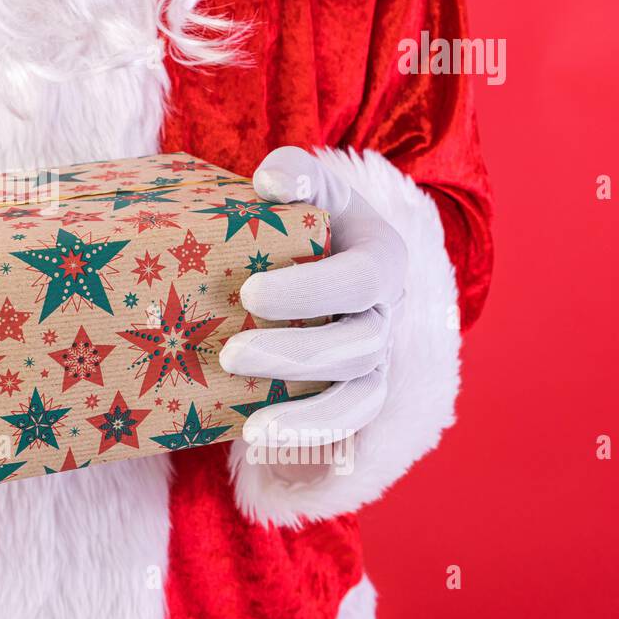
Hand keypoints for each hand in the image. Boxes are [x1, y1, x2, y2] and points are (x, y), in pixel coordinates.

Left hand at [219, 146, 407, 447]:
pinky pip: (344, 427)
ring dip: (308, 416)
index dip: (311, 291)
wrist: (323, 252)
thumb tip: (270, 182)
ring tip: (252, 429)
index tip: (250, 293)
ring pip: (360, 400)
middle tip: (232, 355)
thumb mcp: (308, 186)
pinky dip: (309, 438)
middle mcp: (385, 315)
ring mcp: (374, 360)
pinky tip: (260, 443)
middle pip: (359, 346)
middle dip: (296, 354)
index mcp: (381, 259)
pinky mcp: (352, 393)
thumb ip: (295, 174)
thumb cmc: (308, 215)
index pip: (361, 279)